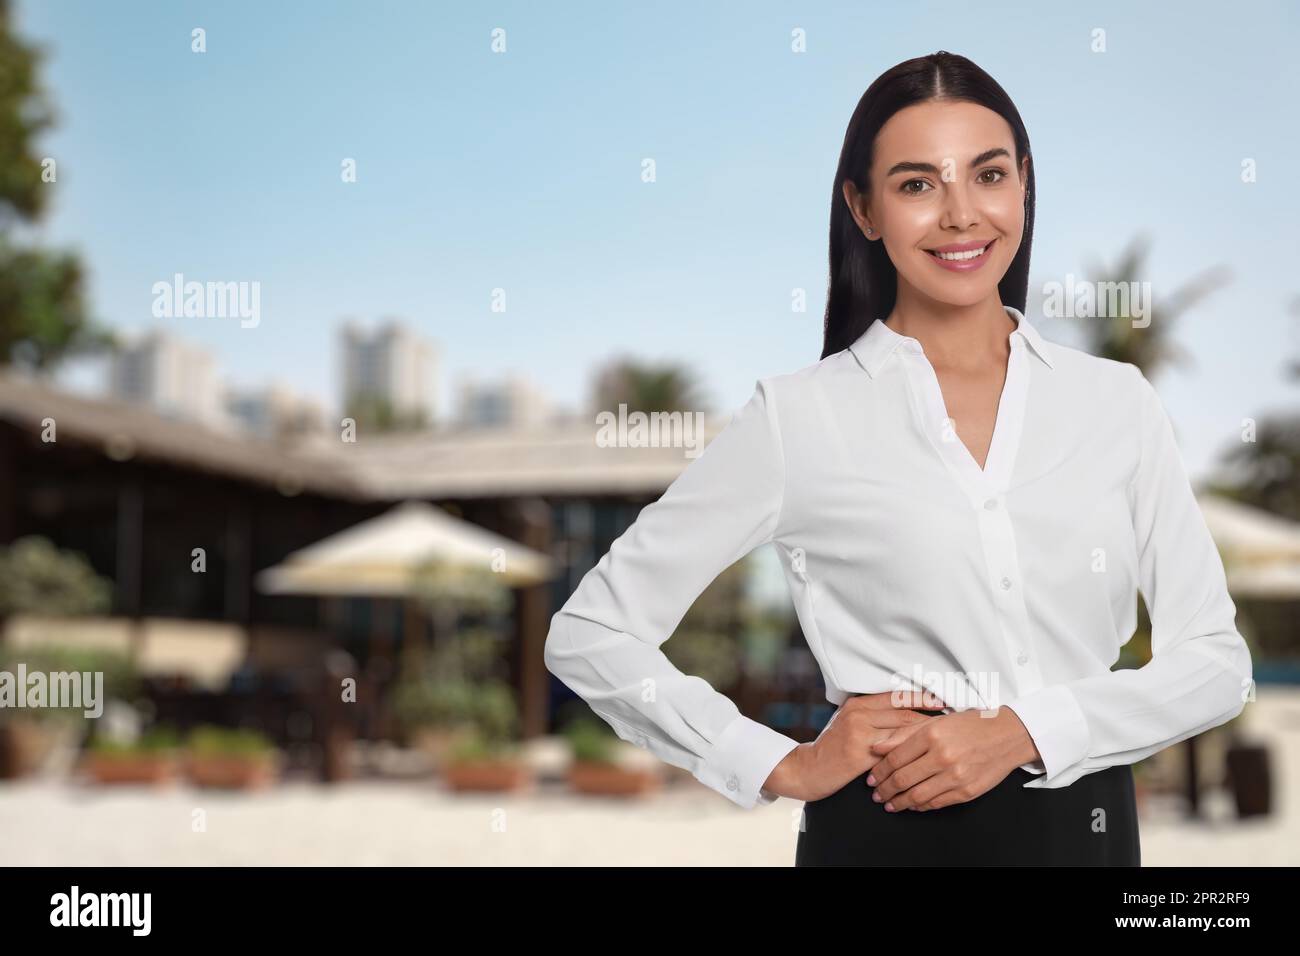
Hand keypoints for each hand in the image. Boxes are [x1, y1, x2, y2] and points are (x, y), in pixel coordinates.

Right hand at [763, 689, 947, 801]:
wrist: (809, 769)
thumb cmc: (832, 747)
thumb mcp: (847, 722)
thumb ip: (871, 714)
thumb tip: (903, 709)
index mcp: (858, 704)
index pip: (897, 696)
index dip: (922, 697)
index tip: (944, 699)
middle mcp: (859, 714)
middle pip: (903, 712)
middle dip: (931, 715)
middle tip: (954, 719)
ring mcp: (859, 733)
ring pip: (902, 731)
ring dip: (926, 735)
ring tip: (947, 738)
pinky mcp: (860, 754)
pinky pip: (893, 753)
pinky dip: (911, 755)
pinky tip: (926, 759)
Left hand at [865, 705, 1039, 811]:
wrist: (1007, 735)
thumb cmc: (970, 725)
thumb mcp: (936, 722)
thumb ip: (904, 734)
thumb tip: (876, 747)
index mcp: (932, 734)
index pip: (895, 758)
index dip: (879, 771)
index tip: (871, 777)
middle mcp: (943, 756)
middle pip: (903, 779)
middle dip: (885, 790)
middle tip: (876, 794)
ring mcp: (956, 776)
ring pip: (917, 795)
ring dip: (899, 802)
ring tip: (890, 804)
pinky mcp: (967, 791)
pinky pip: (936, 803)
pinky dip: (920, 806)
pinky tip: (912, 805)